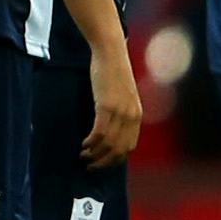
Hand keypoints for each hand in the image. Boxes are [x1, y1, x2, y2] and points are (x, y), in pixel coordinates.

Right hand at [80, 41, 142, 167]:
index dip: (115, 159)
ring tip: (83, 156)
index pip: (129, 147)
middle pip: (119, 149)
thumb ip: (121, 112)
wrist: (111, 53)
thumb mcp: (123, 95)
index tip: (102, 163)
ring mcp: (120, 112)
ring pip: (108, 144)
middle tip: (90, 165)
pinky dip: (90, 143)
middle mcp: (131, 116)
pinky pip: (99, 133)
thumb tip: (111, 129)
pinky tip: (83, 144)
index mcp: (137, 115)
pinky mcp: (106, 106)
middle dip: (104, 162)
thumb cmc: (113, 72)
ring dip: (94, 154)